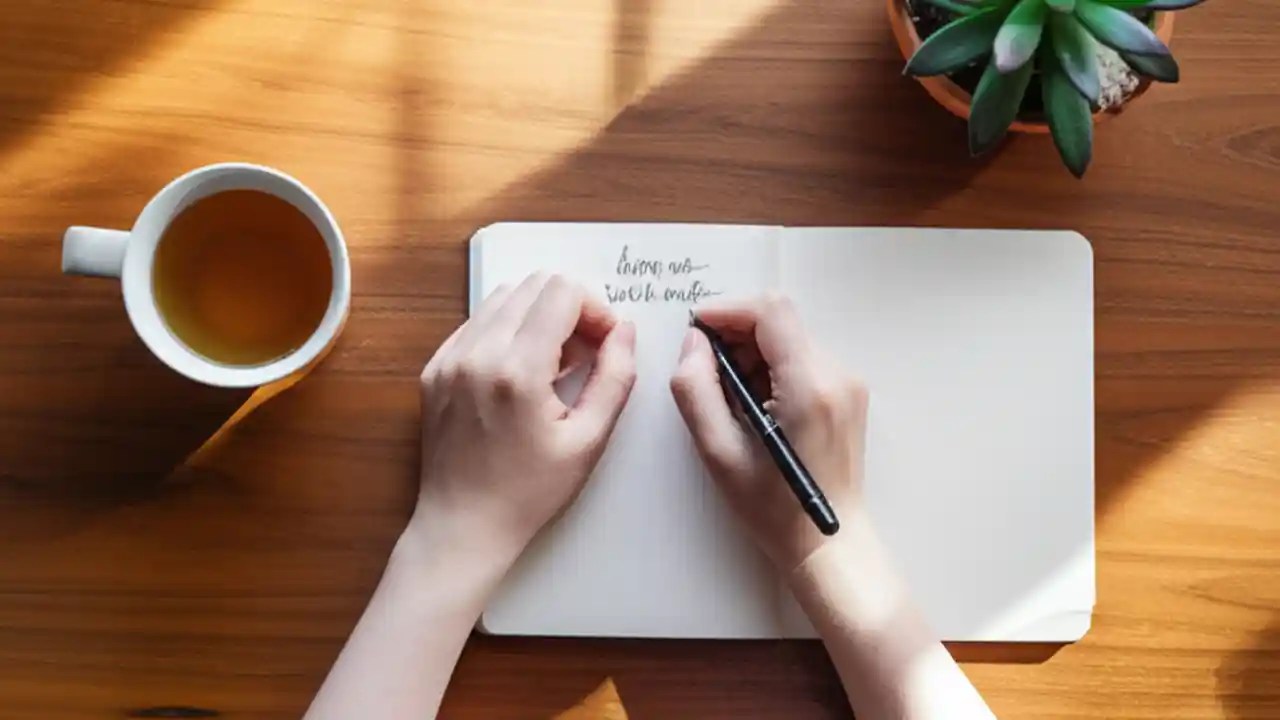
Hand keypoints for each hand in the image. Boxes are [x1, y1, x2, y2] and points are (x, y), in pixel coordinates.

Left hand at [411, 273, 636, 567]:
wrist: (463, 526)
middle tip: (583, 355)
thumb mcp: (588, 440)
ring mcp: (449, 358)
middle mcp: (477, 353)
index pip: (562, 292)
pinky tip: (521, 373)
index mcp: (517, 371)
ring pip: (503, 297)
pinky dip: (506, 332)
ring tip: (553, 365)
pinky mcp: (435, 368)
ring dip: (538, 317)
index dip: (596, 309)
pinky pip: (477, 323)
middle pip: (534, 284)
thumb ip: (615, 378)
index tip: (604, 344)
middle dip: (570, 309)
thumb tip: (625, 332)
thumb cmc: (528, 493)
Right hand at [670, 294, 866, 573]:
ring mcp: (847, 383)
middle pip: (780, 321)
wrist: (828, 544)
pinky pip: (802, 359)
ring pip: (789, 338)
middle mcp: (836, 374)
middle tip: (705, 370)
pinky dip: (771, 368)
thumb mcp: (718, 452)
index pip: (770, 311)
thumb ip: (696, 390)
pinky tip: (754, 405)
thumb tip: (694, 343)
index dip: (727, 311)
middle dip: (736, 334)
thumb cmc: (773, 508)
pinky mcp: (847, 394)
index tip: (695, 331)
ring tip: (729, 397)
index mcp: (809, 385)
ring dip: (752, 353)